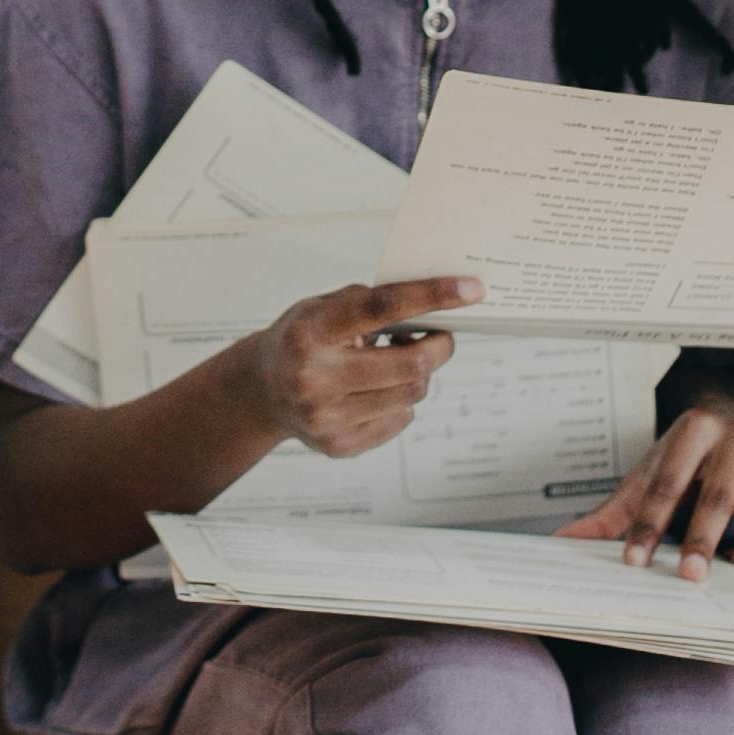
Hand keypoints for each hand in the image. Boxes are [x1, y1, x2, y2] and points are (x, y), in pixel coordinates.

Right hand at [246, 280, 474, 456]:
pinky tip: (378, 390)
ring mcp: (326, 417)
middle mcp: (314, 377)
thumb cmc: (301, 339)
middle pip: (410, 364)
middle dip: (439, 347)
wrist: (261, 391)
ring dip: (419, 375)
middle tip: (442, 337)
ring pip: (411, 395)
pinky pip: (399, 420)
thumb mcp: (320, 307)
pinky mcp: (338, 445)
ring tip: (401, 362)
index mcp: (310, 332)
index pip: (382, 308)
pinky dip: (401, 401)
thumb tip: (433, 307)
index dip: (432, 296)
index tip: (472, 288)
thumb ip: (368, 304)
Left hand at [557, 398, 733, 579]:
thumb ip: (615, 510)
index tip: (634, 561)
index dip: (650, 523)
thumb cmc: (688, 455)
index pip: (668, 481)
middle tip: (688, 578)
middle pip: (717, 496)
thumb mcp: (651, 472)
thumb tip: (564, 540)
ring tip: (723, 578)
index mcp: (696, 427)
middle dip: (701, 540)